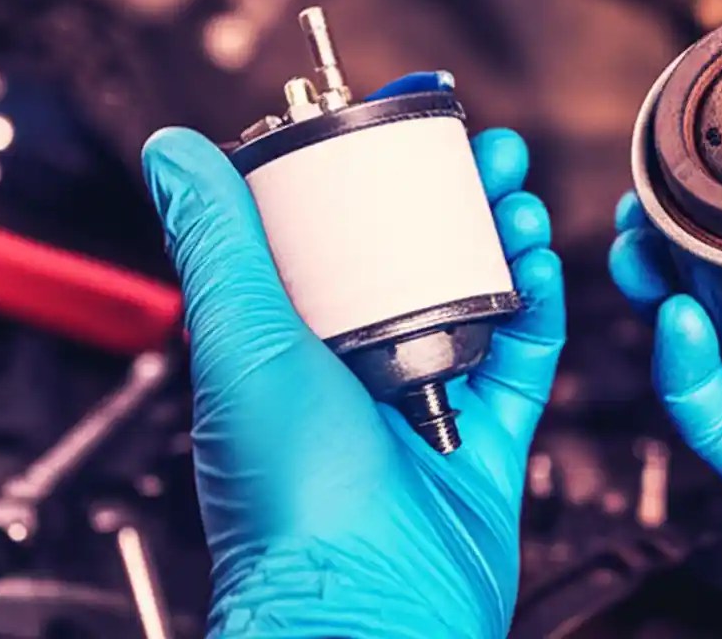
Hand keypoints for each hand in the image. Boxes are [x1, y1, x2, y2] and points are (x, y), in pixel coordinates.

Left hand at [143, 78, 562, 636]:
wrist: (368, 601)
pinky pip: (524, 360)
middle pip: (421, 259)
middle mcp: (363, 368)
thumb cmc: (293, 501)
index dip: (375, 177)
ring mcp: (428, 401)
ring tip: (519, 198)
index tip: (404, 130)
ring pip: (479, 300)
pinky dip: (541, 309)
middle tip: (483, 152)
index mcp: (297, 343)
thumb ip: (221, 243)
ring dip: (503, 242)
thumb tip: (176, 153)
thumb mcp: (243, 344)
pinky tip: (545, 268)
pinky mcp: (487, 438)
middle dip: (456, 198)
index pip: (340, 236)